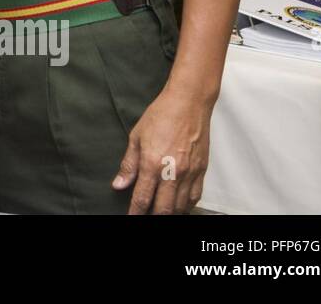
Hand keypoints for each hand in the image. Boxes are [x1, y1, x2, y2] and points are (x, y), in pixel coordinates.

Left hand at [111, 86, 212, 213]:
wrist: (188, 103)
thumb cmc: (161, 115)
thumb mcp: (136, 137)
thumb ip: (128, 164)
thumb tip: (119, 184)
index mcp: (152, 163)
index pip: (142, 198)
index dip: (135, 212)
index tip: (132, 218)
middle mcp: (172, 172)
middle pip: (163, 209)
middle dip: (153, 216)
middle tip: (145, 216)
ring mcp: (189, 173)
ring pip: (181, 207)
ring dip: (170, 212)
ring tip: (161, 212)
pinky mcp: (202, 170)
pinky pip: (195, 197)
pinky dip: (186, 206)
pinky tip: (179, 206)